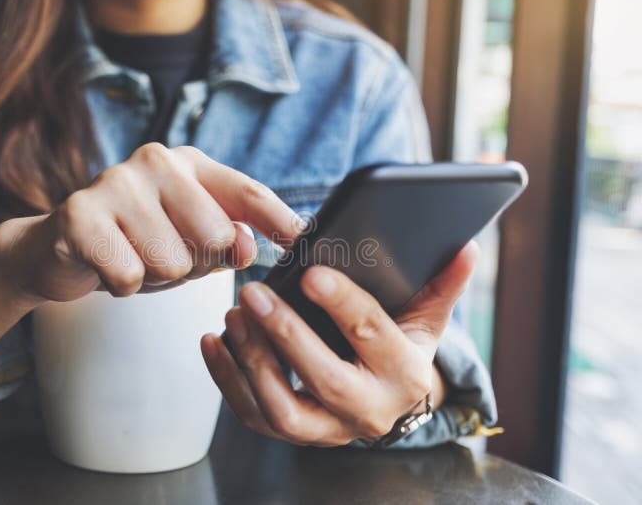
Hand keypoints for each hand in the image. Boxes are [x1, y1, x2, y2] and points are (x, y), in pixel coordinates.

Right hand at [0, 143, 300, 303]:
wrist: (57, 248)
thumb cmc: (135, 243)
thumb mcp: (190, 243)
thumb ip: (226, 241)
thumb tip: (247, 247)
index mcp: (191, 164)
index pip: (249, 192)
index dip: (283, 222)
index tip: (310, 247)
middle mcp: (157, 161)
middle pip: (216, 236)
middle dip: (196, 265)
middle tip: (164, 257)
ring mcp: (116, 182)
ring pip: (172, 261)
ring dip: (155, 277)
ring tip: (132, 258)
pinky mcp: (81, 213)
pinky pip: (129, 275)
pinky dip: (123, 286)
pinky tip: (107, 267)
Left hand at [201, 242, 478, 445]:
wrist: (389, 406)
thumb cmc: (401, 350)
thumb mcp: (425, 319)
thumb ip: (442, 284)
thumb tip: (468, 247)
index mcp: (405, 373)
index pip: (372, 334)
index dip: (341, 302)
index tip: (309, 271)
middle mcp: (370, 410)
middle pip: (325, 378)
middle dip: (286, 334)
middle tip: (253, 291)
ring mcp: (331, 430)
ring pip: (284, 409)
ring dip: (252, 361)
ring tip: (234, 315)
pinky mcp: (297, 435)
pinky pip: (255, 418)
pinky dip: (228, 381)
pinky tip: (214, 342)